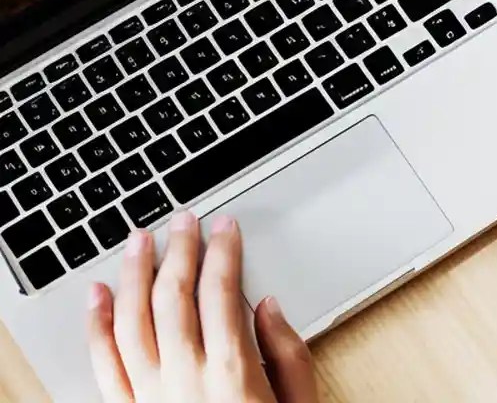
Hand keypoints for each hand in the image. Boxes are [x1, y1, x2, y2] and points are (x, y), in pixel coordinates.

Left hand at [87, 212, 318, 402]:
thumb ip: (290, 354)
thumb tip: (268, 306)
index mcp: (233, 371)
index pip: (221, 291)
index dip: (224, 251)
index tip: (226, 226)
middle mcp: (186, 378)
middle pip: (173, 296)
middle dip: (179, 249)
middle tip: (182, 220)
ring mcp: (151, 396)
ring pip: (132, 319)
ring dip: (133, 273)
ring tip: (139, 241)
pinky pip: (103, 362)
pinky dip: (97, 324)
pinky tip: (98, 296)